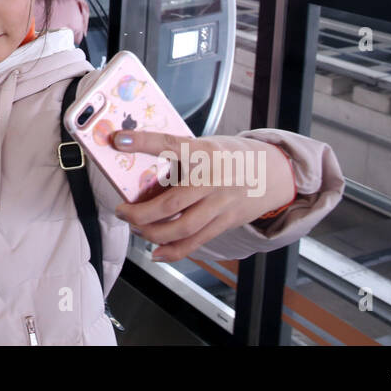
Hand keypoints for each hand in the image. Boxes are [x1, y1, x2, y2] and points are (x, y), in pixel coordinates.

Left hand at [109, 131, 295, 262]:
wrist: (272, 171)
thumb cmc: (229, 156)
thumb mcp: (204, 146)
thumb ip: (177, 158)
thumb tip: (140, 170)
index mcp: (203, 151)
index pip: (169, 144)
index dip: (142, 142)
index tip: (118, 139)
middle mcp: (212, 179)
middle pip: (171, 202)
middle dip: (139, 212)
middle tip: (121, 211)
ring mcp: (221, 204)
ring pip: (181, 227)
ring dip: (152, 232)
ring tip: (136, 227)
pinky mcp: (225, 222)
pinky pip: (196, 242)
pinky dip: (173, 250)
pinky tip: (157, 251)